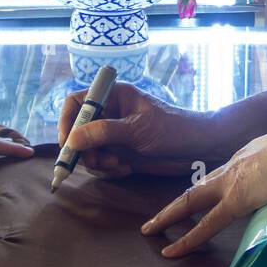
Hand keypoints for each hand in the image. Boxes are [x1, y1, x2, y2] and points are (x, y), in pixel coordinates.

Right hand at [57, 81, 218, 177]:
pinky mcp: (121, 153)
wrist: (199, 148)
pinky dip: (108, 170)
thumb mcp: (137, 129)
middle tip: (97, 162)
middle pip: (77, 131)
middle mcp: (110, 113)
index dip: (67, 121)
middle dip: (83, 150)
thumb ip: (104, 132)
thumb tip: (72, 139)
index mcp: (113, 96)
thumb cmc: (173, 129)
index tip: (68, 144)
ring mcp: (114, 134)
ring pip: (87, 151)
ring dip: (97, 162)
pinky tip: (126, 169)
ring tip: (118, 166)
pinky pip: (101, 163)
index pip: (76, 103)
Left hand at [141, 128, 266, 257]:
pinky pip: (207, 224)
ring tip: (151, 230)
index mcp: (252, 152)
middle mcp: (236, 162)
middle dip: (178, 202)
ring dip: (170, 215)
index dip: (215, 185)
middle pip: (200, 185)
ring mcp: (234, 180)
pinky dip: (188, 239)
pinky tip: (172, 251)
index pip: (227, 171)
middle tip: (159, 216)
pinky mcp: (238, 199)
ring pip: (191, 200)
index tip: (210, 193)